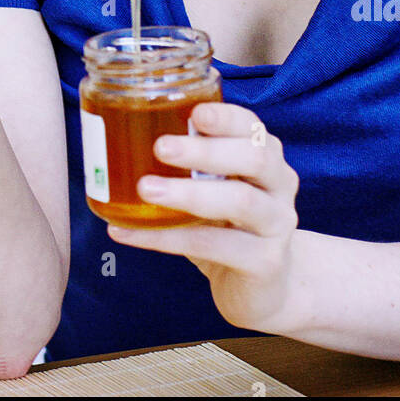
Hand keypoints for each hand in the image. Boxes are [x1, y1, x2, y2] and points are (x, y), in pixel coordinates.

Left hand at [107, 103, 299, 334]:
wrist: (263, 287)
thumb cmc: (228, 225)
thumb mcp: (215, 188)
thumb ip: (190, 164)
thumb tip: (120, 137)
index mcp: (267, 156)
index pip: (253, 127)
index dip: (226, 117)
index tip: (195, 113)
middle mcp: (280, 184)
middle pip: (254, 158)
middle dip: (206, 150)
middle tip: (161, 147)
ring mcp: (277, 224)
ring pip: (240, 202)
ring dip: (190, 193)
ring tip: (146, 189)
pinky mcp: (264, 262)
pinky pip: (214, 247)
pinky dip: (166, 239)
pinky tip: (128, 232)